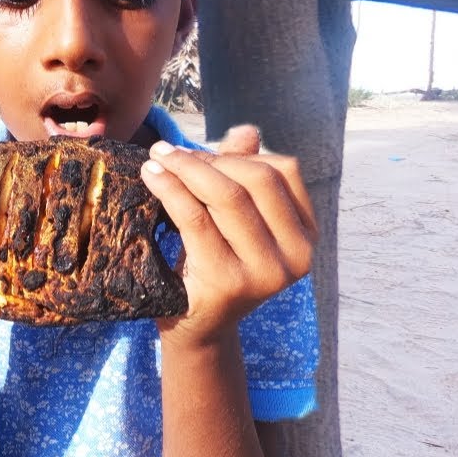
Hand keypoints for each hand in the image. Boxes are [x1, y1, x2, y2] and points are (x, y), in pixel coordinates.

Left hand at [141, 125, 317, 347]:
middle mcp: (297, 255)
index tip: (194, 150)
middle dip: (207, 159)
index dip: (237, 153)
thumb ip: (240, 176)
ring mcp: (267, 272)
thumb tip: (246, 130)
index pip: (283, 171)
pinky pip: (196, 219)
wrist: (194, 326)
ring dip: (185, 169)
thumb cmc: (210, 264)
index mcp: (306, 234)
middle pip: (256, 180)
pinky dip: (171, 190)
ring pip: (227, 196)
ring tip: (155, 160)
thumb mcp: (230, 220)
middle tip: (166, 151)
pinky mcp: (230, 281)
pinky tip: (151, 177)